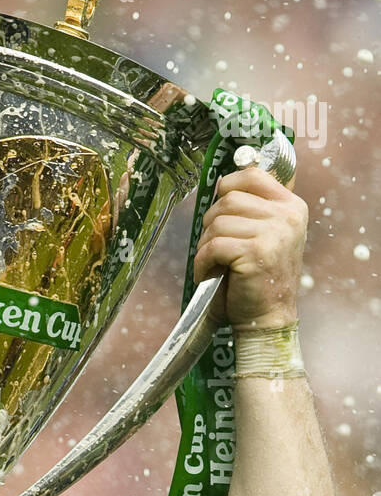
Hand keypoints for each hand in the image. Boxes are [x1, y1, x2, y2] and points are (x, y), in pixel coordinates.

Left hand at [193, 167, 307, 329]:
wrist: (268, 320)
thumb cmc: (259, 281)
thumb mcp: (266, 237)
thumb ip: (254, 210)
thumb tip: (222, 184)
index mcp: (291, 206)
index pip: (253, 175)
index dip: (228, 187)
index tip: (219, 208)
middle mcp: (287, 216)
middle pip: (229, 199)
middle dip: (210, 223)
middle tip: (211, 247)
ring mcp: (273, 233)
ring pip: (218, 222)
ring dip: (205, 244)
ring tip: (211, 264)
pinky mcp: (255, 252)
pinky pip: (213, 246)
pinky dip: (202, 262)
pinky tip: (207, 275)